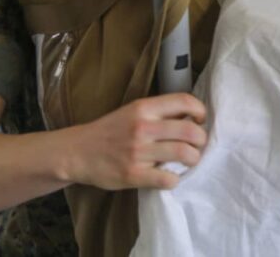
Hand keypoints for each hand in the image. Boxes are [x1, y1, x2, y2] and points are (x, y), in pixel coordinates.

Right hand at [64, 93, 206, 190]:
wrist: (78, 152)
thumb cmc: (110, 131)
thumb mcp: (133, 112)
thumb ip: (158, 112)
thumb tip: (191, 116)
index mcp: (144, 108)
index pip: (184, 101)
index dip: (200, 111)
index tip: (201, 120)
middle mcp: (143, 127)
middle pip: (190, 130)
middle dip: (201, 140)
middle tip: (197, 146)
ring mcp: (138, 152)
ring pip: (184, 153)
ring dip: (193, 159)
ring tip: (189, 161)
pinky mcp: (133, 174)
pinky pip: (167, 178)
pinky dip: (174, 179)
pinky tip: (169, 177)